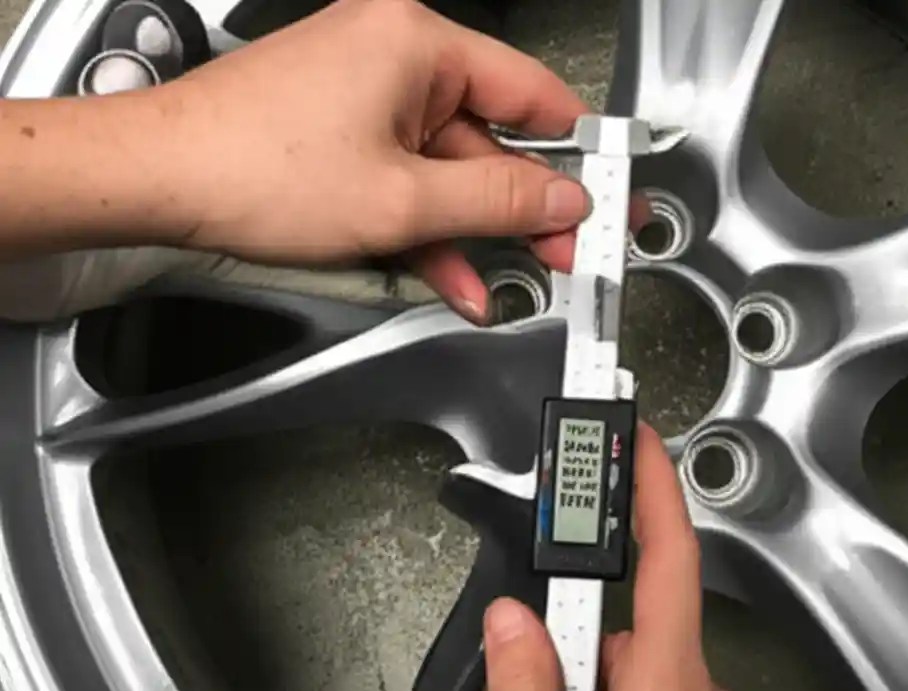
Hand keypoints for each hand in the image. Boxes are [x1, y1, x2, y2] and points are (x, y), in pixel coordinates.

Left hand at [152, 0, 591, 321]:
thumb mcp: (404, 202)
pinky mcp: (339, 123)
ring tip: (502, 281)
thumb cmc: (251, 170)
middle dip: (519, 206)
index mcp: (417, 41)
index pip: (532, 93)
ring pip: (444, 165)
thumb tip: (565, 198)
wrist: (151, 183)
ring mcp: (363, 88)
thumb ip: (500, 199)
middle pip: (488, 135)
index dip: (576, 153)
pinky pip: (403, 172)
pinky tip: (446, 274)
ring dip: (469, 229)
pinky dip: (423, 221)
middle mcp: (393, 51)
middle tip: (560, 251)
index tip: (604, 195)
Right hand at [482, 425, 740, 690]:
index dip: (655, 486)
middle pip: (639, 618)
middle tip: (540, 667)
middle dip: (583, 630)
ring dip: (598, 676)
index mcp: (670, 679)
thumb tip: (509, 620)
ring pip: (645, 662)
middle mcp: (701, 690)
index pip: (671, 553)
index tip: (639, 439)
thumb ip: (525, 682)